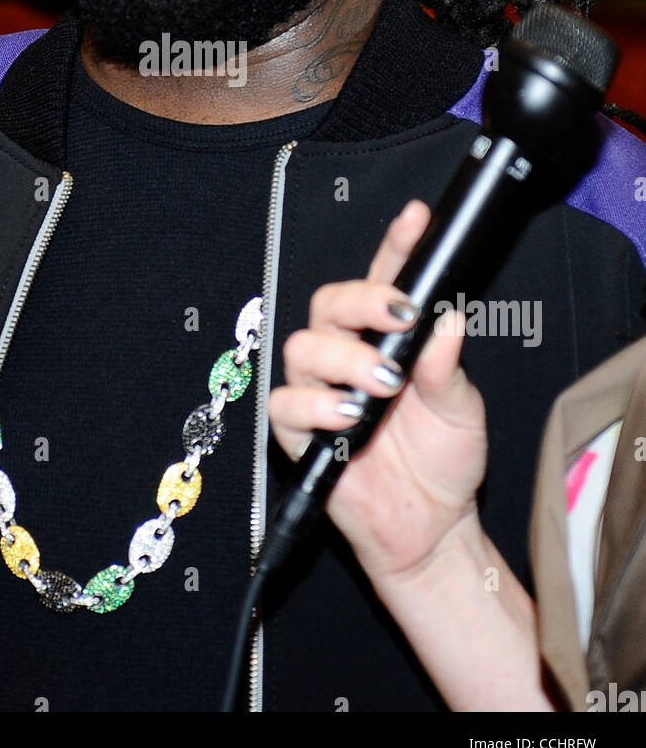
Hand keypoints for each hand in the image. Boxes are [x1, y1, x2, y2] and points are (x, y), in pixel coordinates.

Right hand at [268, 200, 487, 586]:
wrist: (433, 528)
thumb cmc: (445, 462)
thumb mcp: (462, 409)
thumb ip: (448, 366)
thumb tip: (446, 319)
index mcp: (387, 339)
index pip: (385, 281)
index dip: (395, 247)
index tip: (416, 220)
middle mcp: (348, 357)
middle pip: (328, 303)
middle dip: (361, 301)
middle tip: (400, 317)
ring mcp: (320, 393)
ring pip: (302, 347)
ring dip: (342, 358)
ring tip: (382, 385)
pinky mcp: (299, 435)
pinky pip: (284, 405)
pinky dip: (315, 406)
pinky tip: (348, 417)